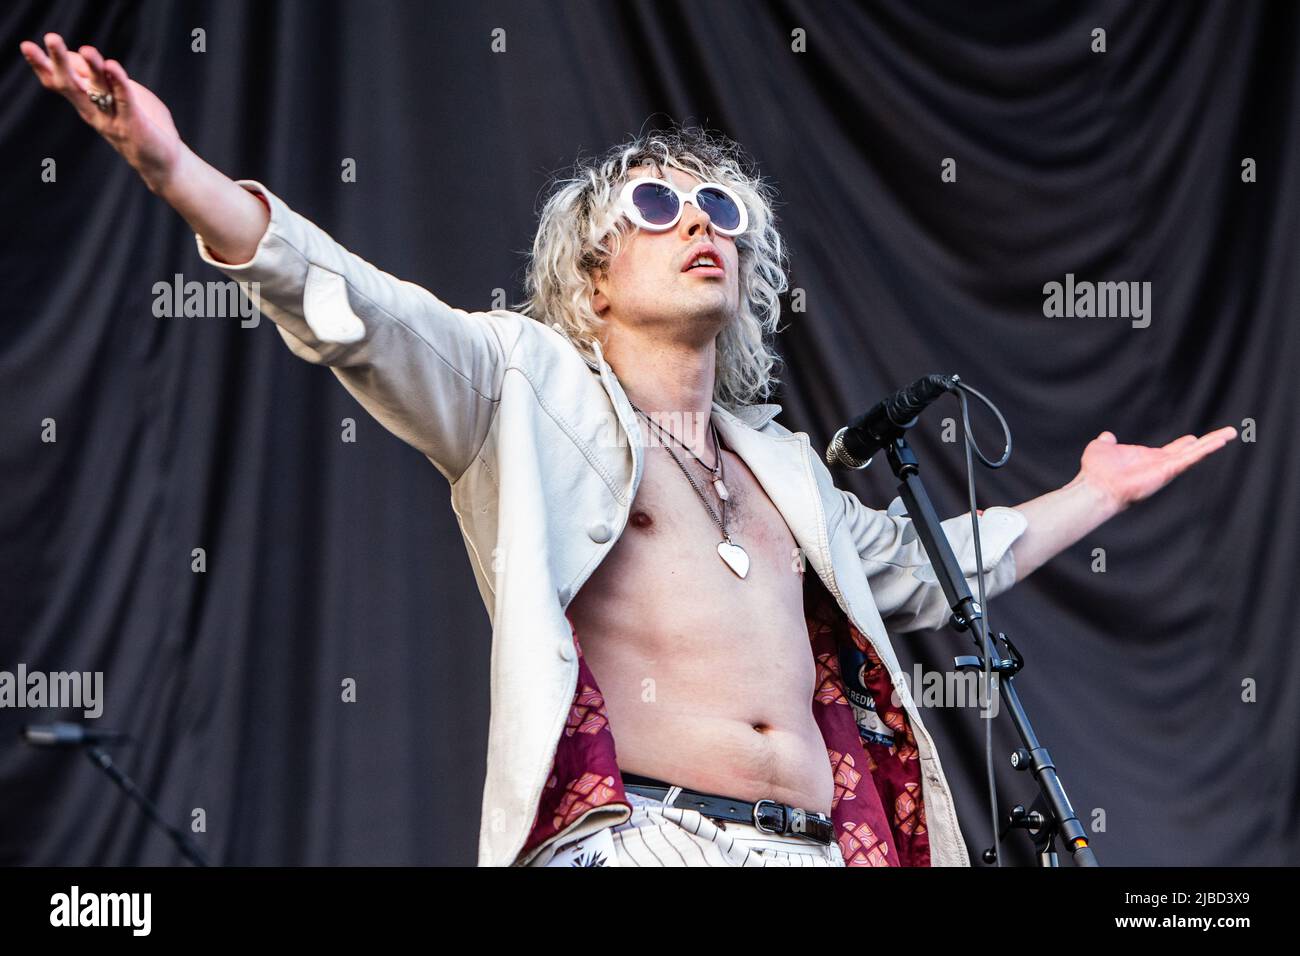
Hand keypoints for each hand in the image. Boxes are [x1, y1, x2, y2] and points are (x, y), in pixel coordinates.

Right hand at [19, 33, 183, 192]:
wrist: (164, 162)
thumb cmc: (140, 122)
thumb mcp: (116, 95)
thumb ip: (99, 77)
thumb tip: (79, 55)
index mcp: (86, 102)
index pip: (60, 81)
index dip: (43, 65)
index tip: (27, 46)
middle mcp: (93, 110)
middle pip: (71, 85)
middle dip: (59, 62)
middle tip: (50, 40)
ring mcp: (111, 117)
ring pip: (97, 91)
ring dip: (93, 68)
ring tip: (87, 49)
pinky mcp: (132, 123)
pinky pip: (124, 99)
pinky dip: (119, 82)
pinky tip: (113, 67)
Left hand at [1073, 426, 1237, 511]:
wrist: (1096, 486)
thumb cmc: (1096, 471)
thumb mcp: (1101, 448)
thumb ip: (1107, 442)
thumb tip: (1106, 437)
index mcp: (1148, 458)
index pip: (1171, 450)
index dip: (1184, 444)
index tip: (1194, 438)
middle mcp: (1160, 464)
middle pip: (1190, 451)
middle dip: (1208, 443)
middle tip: (1228, 433)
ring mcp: (1166, 468)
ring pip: (1195, 453)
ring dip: (1214, 443)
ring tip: (1232, 433)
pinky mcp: (1168, 470)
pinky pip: (1190, 458)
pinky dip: (1205, 450)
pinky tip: (1219, 441)